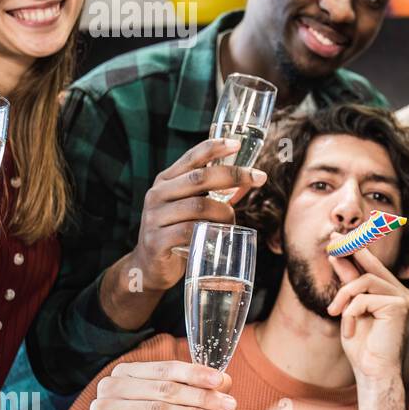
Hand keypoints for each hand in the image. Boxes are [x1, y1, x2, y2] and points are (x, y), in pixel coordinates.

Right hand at [73, 361, 234, 409]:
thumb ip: (193, 393)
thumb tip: (224, 381)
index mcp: (125, 373)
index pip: (166, 367)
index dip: (196, 373)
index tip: (221, 380)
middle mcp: (111, 386)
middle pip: (167, 389)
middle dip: (202, 397)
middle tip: (230, 405)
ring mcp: (106, 408)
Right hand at [130, 138, 265, 291]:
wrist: (149, 266)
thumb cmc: (177, 231)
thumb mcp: (192, 207)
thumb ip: (216, 194)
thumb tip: (250, 180)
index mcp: (166, 181)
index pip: (191, 158)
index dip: (213, 148)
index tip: (237, 143)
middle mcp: (158, 194)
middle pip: (199, 178)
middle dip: (233, 175)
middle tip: (259, 178)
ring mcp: (154, 217)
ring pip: (198, 206)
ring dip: (225, 211)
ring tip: (232, 220)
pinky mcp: (156, 241)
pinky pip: (189, 231)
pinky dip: (210, 232)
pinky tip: (218, 236)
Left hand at [327, 246, 408, 378]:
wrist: (373, 373)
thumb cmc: (363, 348)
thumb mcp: (350, 310)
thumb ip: (349, 284)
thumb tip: (338, 256)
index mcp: (393, 294)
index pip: (373, 266)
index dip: (356, 250)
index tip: (338, 237)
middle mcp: (402, 293)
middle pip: (372, 265)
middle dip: (350, 252)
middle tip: (331, 242)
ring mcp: (404, 299)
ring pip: (365, 281)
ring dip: (343, 296)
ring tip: (334, 313)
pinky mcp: (400, 306)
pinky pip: (364, 299)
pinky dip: (349, 314)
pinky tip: (348, 331)